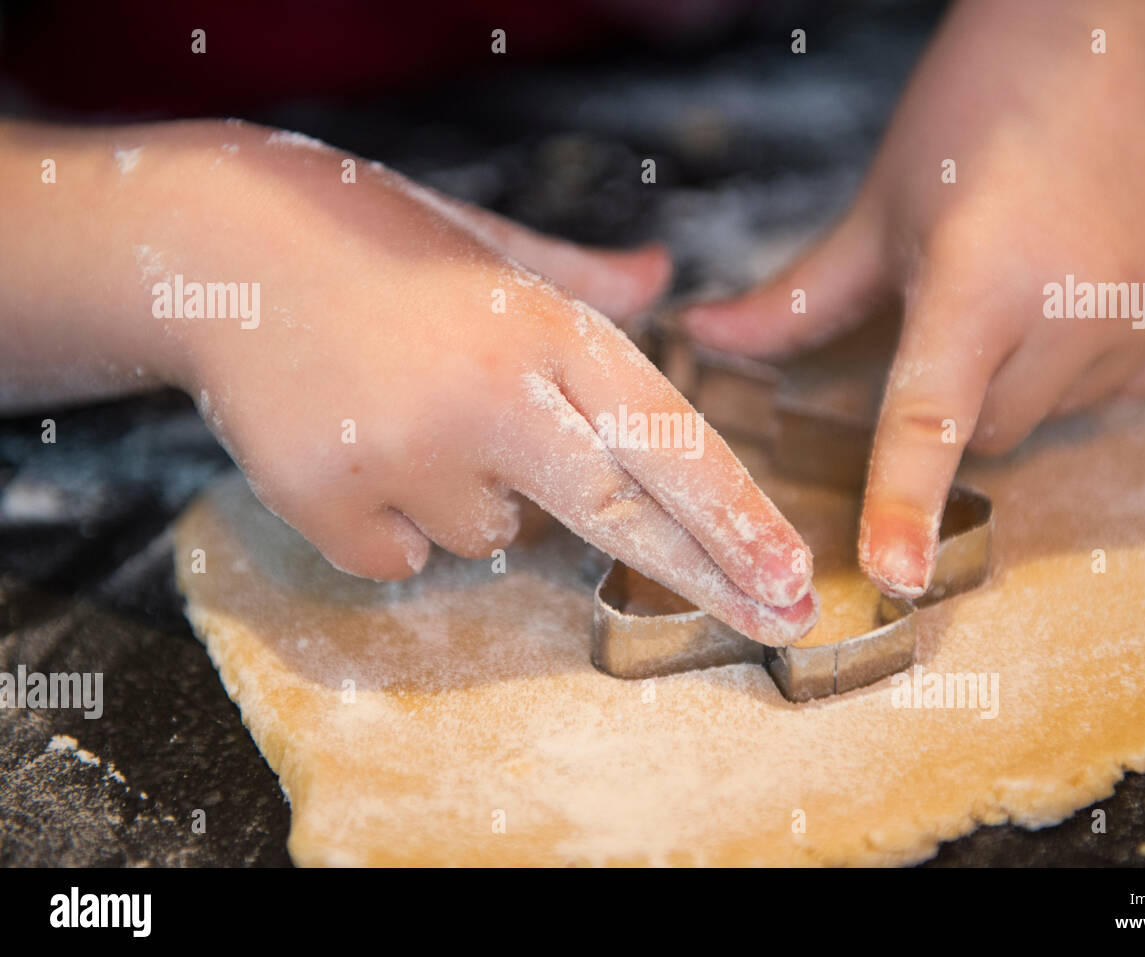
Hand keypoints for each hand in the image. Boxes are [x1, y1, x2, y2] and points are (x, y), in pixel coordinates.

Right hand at [150, 122, 816, 642]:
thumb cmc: (369, 240)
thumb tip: (660, 280)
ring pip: (494, 536)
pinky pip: (406, 559)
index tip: (794, 576)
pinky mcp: (330, 500)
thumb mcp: (487, 245)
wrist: (214, 246)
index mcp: (540, 324)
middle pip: (622, 513)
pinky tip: (360, 445)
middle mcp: (490, 393)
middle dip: (712, 575)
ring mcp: (408, 452)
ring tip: (410, 411)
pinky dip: (396, 523)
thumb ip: (582, 281)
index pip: (664, 434)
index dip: (737, 513)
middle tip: (782, 624)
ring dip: (477, 496)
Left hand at [681, 0, 1144, 597]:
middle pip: (989, 433)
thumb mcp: (878, 212)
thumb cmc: (969, 119)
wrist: (1100, 44)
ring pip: (1048, 419)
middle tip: (962, 306)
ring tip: (1028, 280)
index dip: (903, 499)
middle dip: (961, 393)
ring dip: (1021, 381)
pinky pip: (1112, 395)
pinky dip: (1079, 366)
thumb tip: (704, 338)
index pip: (930, 413)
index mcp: (982, 275)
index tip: (893, 572)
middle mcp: (1078, 305)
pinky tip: (1078, 289)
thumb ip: (797, 300)